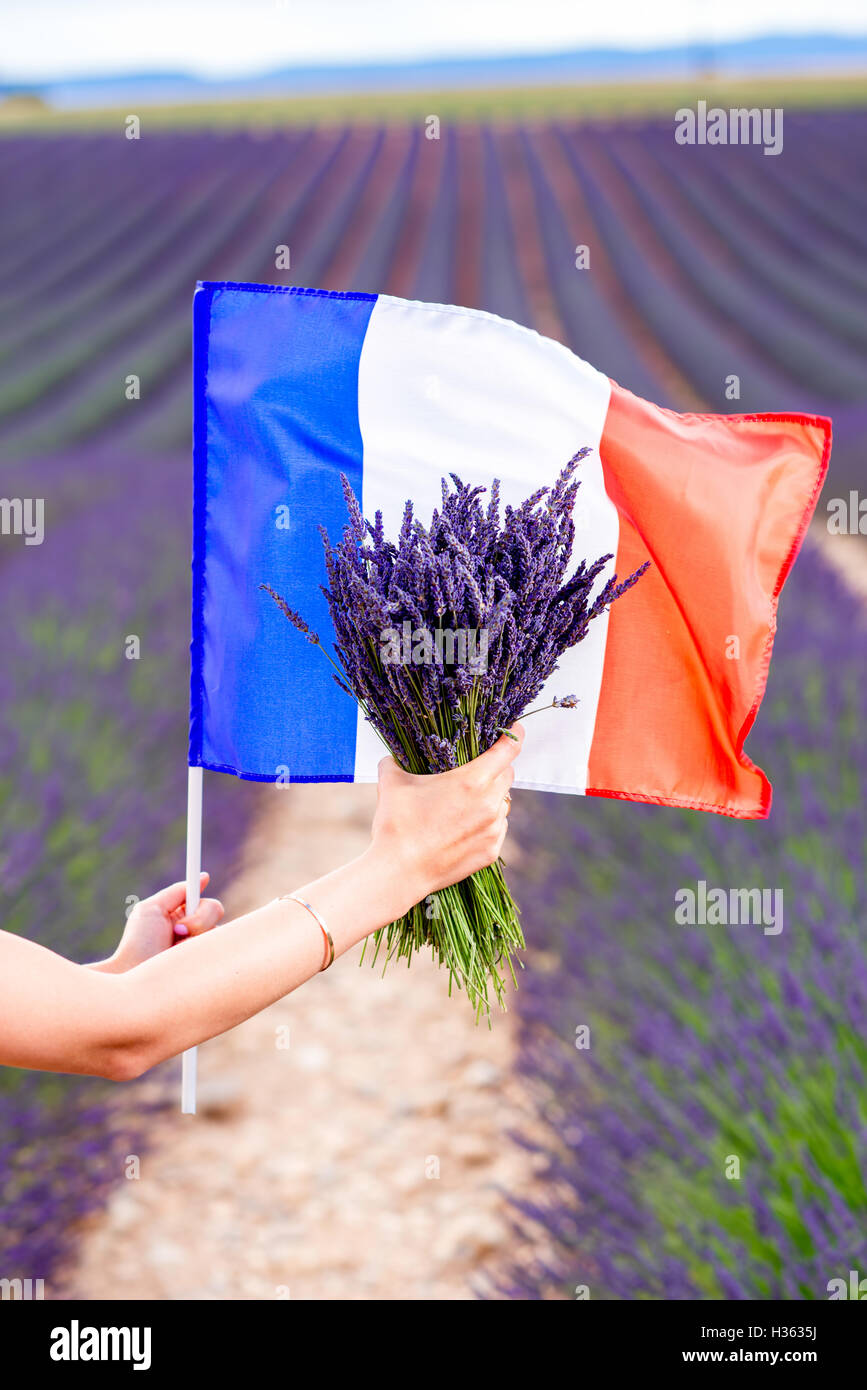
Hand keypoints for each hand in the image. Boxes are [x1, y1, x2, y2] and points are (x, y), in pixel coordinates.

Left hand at [101, 873, 224, 972]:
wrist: (134, 976)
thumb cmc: (138, 943)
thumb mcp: (151, 909)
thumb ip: (177, 891)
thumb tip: (203, 877)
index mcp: (180, 916)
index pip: (202, 901)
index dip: (202, 895)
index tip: (204, 879)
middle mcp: (194, 931)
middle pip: (214, 909)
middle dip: (200, 916)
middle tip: (178, 929)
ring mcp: (201, 949)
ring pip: (218, 928)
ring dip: (197, 933)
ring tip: (176, 949)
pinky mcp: (208, 965)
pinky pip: (220, 948)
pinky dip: (202, 949)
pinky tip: (185, 959)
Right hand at [369, 724, 523, 901]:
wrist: (398, 871)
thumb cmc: (396, 824)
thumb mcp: (392, 783)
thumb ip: (394, 763)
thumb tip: (391, 758)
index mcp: (472, 781)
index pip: (507, 750)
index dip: (513, 735)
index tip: (515, 729)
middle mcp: (490, 803)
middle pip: (507, 775)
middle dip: (496, 769)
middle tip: (476, 770)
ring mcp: (493, 829)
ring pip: (503, 803)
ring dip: (491, 798)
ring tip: (465, 803)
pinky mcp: (491, 851)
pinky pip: (498, 828)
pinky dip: (487, 823)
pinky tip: (465, 827)